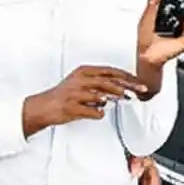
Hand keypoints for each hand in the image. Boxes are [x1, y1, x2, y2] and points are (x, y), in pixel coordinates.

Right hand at [23, 65, 147, 136]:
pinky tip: (99, 113)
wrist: (43, 107)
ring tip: (123, 98)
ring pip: (100, 94)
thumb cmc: (65, 95)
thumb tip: (121, 89)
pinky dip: (99, 113)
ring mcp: (75, 94)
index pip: (109, 71)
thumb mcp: (81, 82)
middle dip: (127, 85)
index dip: (125, 75)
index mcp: (83, 71)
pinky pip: (92, 111)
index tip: (138, 81)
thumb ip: (99, 84)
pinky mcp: (72, 108)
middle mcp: (80, 80)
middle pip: (108, 81)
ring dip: (114, 96)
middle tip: (139, 90)